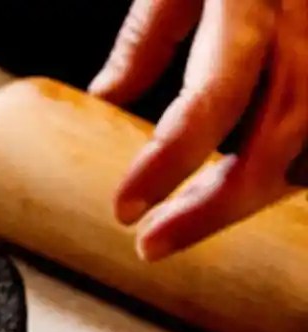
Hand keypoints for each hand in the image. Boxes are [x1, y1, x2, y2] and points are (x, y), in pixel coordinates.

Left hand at [89, 0, 307, 260]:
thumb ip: (147, 35)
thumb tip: (108, 96)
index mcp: (253, 11)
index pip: (209, 102)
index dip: (167, 163)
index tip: (125, 207)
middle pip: (270, 146)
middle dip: (210, 210)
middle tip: (152, 242)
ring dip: (250, 197)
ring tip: (188, 218)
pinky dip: (290, 173)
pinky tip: (248, 183)